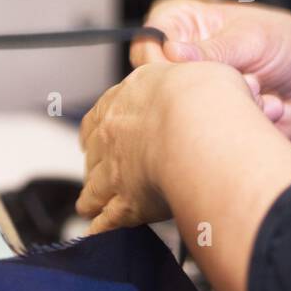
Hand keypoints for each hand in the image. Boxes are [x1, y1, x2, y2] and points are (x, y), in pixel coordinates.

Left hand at [78, 61, 261, 233]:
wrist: (201, 127)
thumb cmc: (203, 96)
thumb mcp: (190, 66)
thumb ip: (180, 69)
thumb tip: (174, 57)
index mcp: (123, 100)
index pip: (100, 117)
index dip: (98, 130)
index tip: (96, 136)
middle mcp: (111, 135)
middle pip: (93, 154)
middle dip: (95, 165)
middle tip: (98, 175)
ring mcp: (115, 171)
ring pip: (94, 189)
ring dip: (91, 199)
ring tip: (87, 208)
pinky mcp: (127, 203)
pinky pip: (107, 220)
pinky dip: (102, 229)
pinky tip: (98, 234)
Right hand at [131, 0, 290, 167]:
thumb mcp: (254, 38)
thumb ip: (212, 49)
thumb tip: (171, 52)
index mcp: (186, 23)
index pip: (148, 41)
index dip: (161, 58)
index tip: (184, 66)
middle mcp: (183, 58)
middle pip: (156, 79)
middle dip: (202, 83)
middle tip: (242, 78)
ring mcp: (195, 91)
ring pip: (180, 108)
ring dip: (225, 103)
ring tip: (262, 91)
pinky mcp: (207, 121)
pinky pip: (202, 129)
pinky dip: (237, 121)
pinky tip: (265, 109)